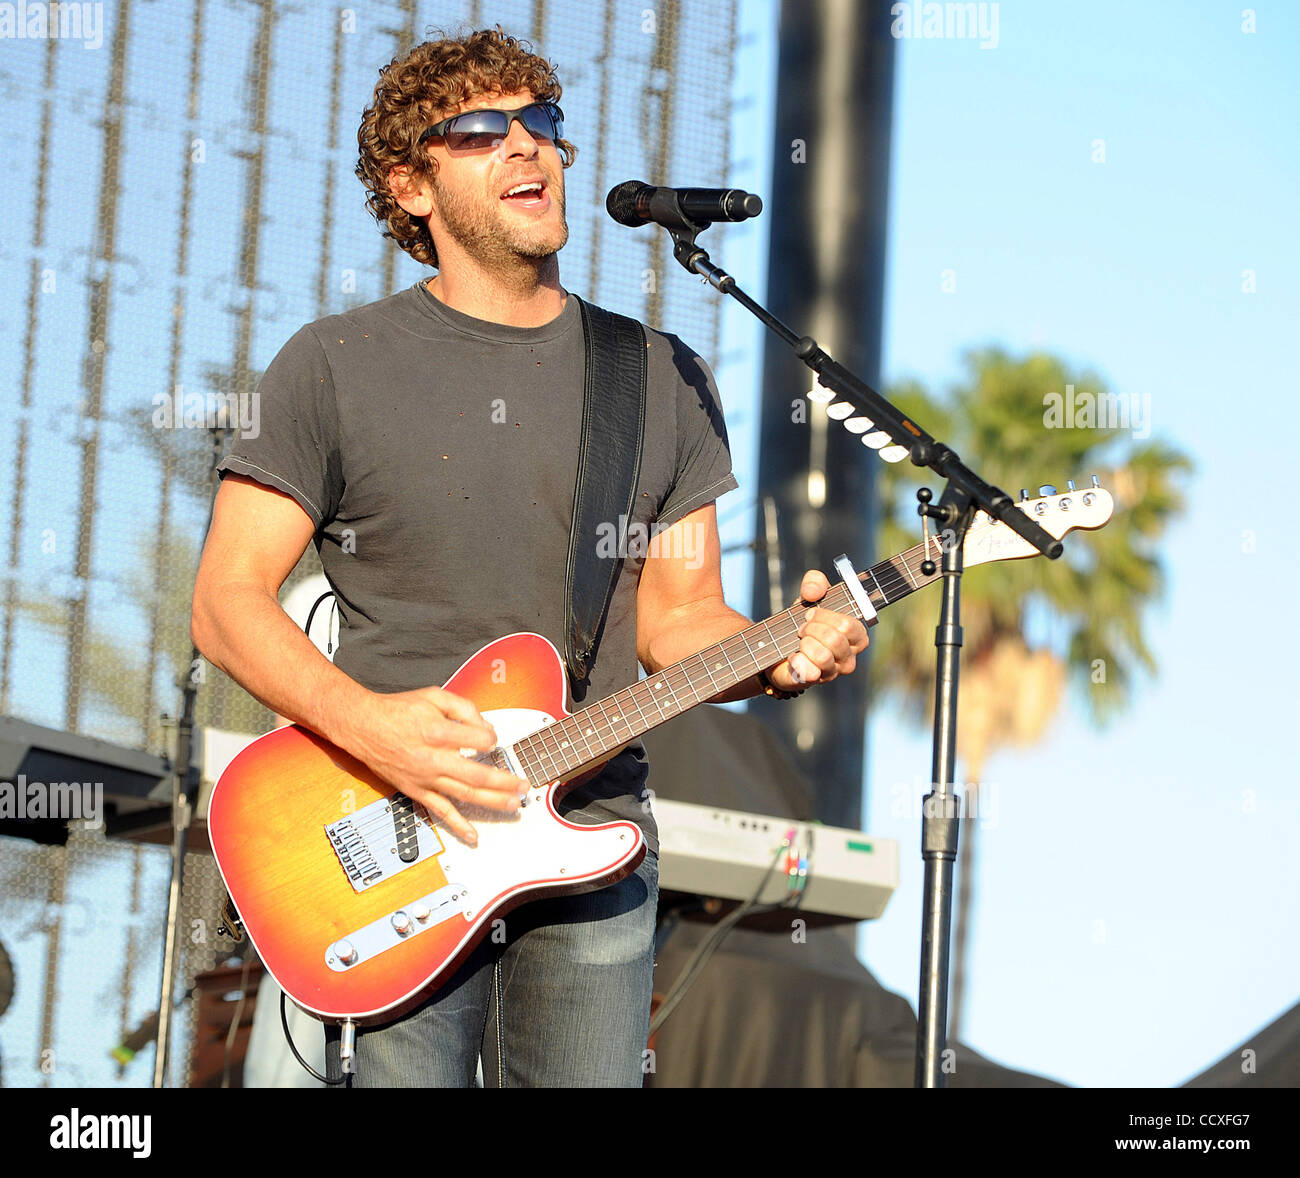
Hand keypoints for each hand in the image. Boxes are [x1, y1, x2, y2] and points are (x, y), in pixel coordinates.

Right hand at [343, 685, 526, 845]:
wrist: (364, 726)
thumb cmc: (399, 710)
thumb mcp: (434, 696)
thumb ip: (464, 707)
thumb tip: (485, 727)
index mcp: (438, 732)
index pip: (479, 740)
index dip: (492, 738)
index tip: (493, 738)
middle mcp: (433, 759)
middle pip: (477, 775)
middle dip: (505, 781)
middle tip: (524, 785)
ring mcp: (425, 778)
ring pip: (465, 794)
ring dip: (492, 802)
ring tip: (514, 804)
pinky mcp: (417, 791)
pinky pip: (440, 811)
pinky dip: (457, 825)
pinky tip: (473, 835)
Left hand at [768, 569, 868, 691]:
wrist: (776, 647)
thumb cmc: (801, 623)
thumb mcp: (808, 598)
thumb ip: (815, 583)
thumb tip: (813, 590)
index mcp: (855, 636)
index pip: (849, 625)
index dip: (825, 617)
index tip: (810, 614)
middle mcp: (849, 658)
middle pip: (835, 639)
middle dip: (811, 629)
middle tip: (801, 629)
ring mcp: (833, 673)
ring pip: (822, 655)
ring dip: (804, 643)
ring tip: (799, 642)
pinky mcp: (814, 682)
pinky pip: (809, 672)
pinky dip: (796, 660)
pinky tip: (792, 657)